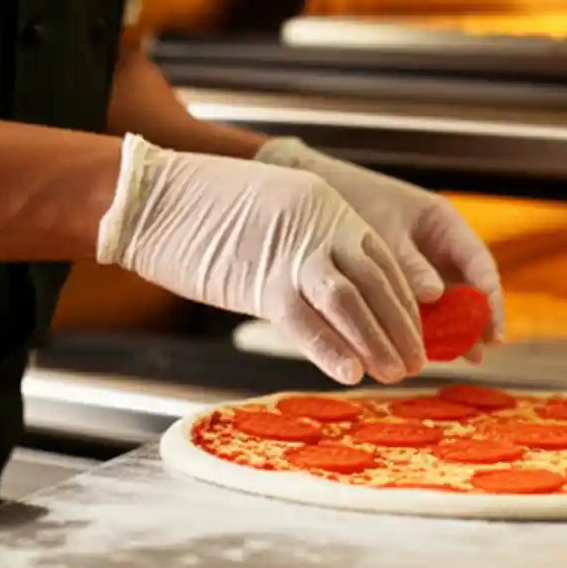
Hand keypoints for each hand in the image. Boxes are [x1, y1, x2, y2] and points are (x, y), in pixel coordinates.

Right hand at [96, 134, 425, 383]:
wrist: (151, 196)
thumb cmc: (201, 206)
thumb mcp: (273, 213)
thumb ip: (305, 245)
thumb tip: (329, 292)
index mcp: (325, 206)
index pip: (382, 258)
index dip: (402, 300)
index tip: (414, 331)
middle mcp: (319, 224)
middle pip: (377, 281)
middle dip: (400, 326)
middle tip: (415, 360)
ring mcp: (291, 252)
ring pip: (351, 302)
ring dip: (378, 341)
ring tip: (395, 372)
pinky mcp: (260, 280)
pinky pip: (305, 321)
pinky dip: (331, 349)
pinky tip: (352, 372)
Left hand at [255, 137, 503, 360]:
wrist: (318, 192)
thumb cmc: (353, 200)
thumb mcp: (383, 230)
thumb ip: (409, 263)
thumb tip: (434, 296)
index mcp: (444, 224)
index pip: (479, 262)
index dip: (489, 296)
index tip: (492, 326)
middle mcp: (440, 246)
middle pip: (469, 287)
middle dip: (476, 320)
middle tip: (480, 353)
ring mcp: (422, 265)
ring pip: (447, 302)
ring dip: (453, 328)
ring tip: (462, 358)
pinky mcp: (401, 281)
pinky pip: (420, 307)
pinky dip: (424, 326)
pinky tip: (425, 348)